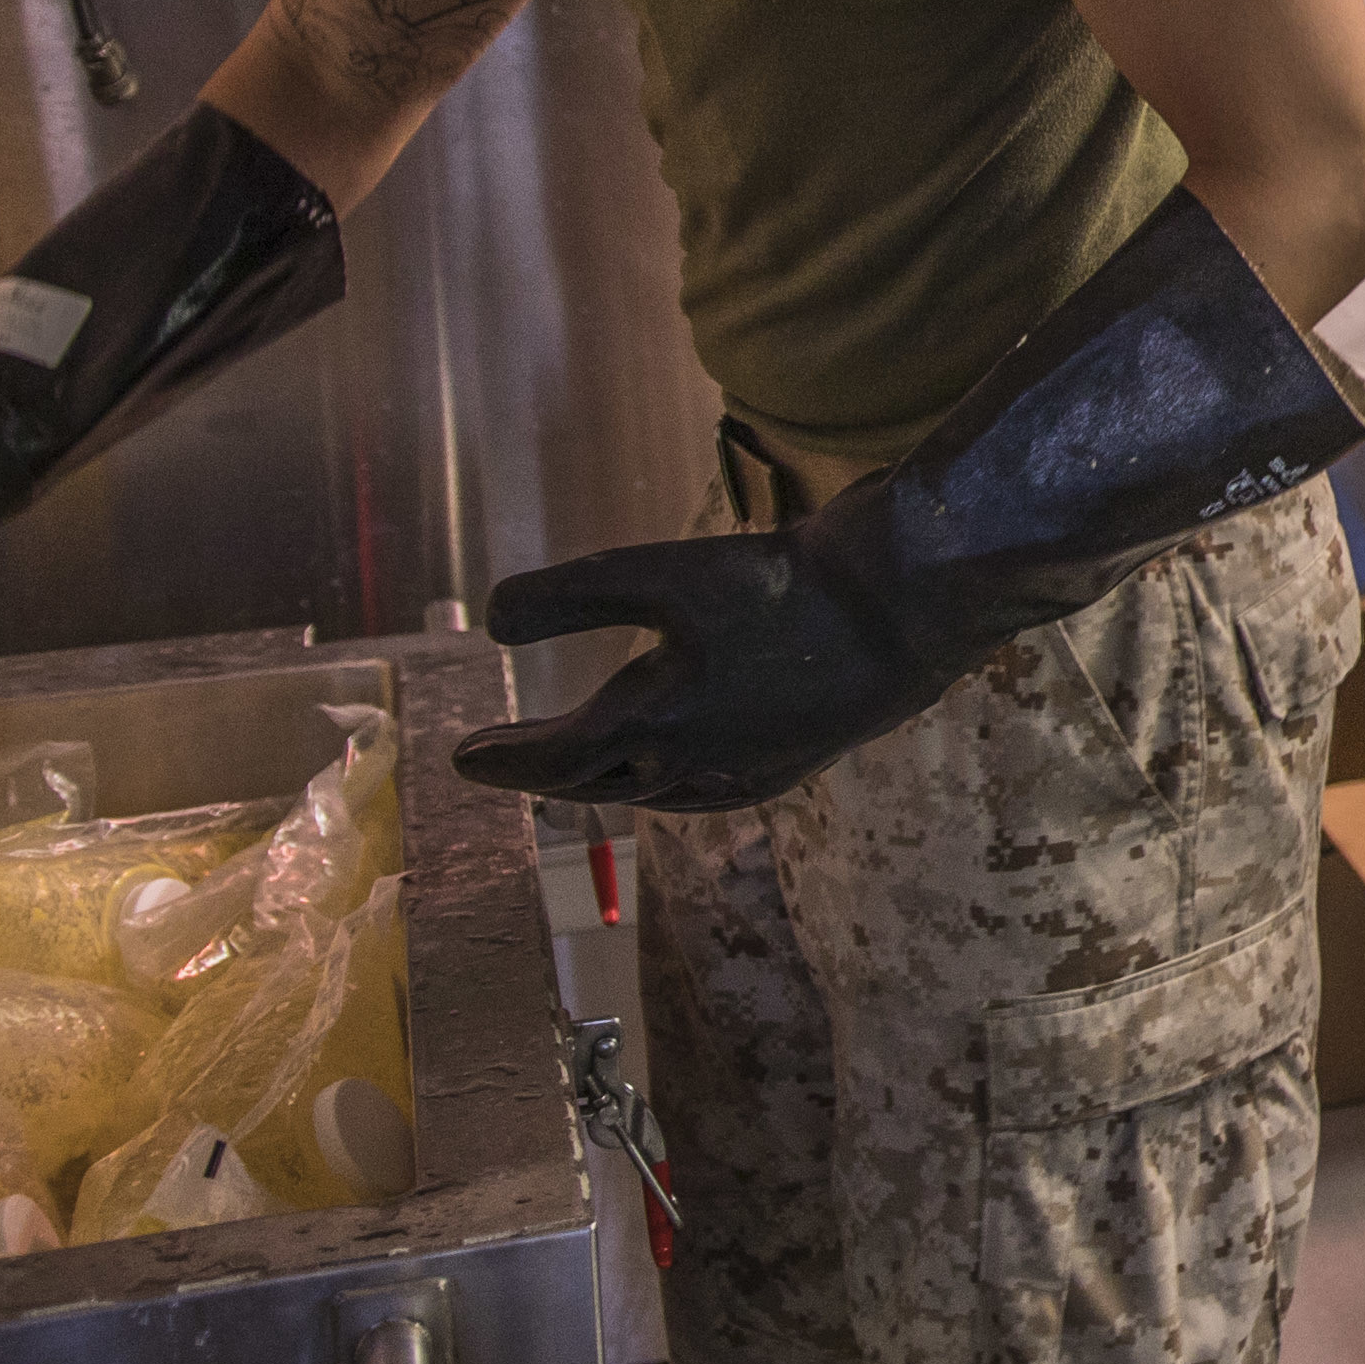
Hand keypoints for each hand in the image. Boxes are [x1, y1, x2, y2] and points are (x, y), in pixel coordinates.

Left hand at [464, 526, 932, 814]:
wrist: (901, 611)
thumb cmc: (779, 588)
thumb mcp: (658, 571)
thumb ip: (568, 596)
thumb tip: (491, 623)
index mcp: (648, 723)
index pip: (551, 759)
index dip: (501, 758)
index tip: (462, 756)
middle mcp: (689, 766)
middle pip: (594, 782)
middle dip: (544, 772)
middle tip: (505, 761)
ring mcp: (743, 774)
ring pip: (650, 792)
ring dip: (603, 780)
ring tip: (581, 766)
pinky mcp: (788, 765)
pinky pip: (704, 792)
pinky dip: (666, 783)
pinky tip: (676, 767)